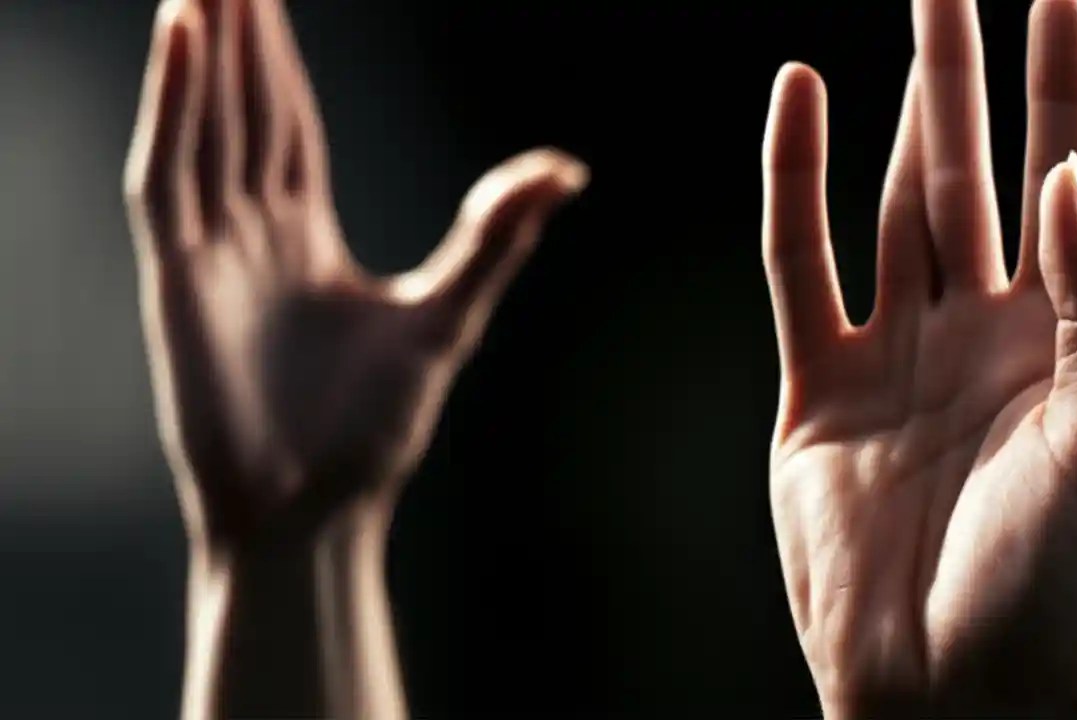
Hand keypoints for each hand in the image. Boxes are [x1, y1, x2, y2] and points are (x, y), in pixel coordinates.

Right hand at [124, 1, 585, 717]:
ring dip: (202, 52)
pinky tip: (180, 41)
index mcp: (303, 238)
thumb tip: (569, 169)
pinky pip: (168, 176)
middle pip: (241, 111)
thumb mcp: (447, 316)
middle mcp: (250, 235)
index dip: (276, 60)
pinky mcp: (175, 282)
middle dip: (236, 35)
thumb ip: (497, 238)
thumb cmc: (373, 432)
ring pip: (202, 127)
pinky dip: (171, 108)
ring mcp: (208, 255)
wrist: (317, 511)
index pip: (287, 126)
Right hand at [763, 1, 1076, 716]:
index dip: (1065, 87)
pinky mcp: (814, 388)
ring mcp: (892, 355)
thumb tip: (1067, 180)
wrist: (946, 699)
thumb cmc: (1052, 594)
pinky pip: (798, 265)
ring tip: (903, 19)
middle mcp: (976, 331)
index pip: (1068, 183)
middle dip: (967, 72)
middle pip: (973, 172)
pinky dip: (791, 182)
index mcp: (1060, 342)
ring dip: (896, 107)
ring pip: (893, 201)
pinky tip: (795, 103)